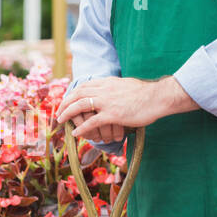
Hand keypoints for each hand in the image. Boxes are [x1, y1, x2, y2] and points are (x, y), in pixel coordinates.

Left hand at [57, 76, 181, 142]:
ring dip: (68, 113)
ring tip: (61, 121)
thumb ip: (115, 88)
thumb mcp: (126, 86)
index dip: (72, 93)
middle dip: (65, 103)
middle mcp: (104, 89)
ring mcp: (107, 102)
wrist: (158, 97)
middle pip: (78, 94)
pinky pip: (92, 121)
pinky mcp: (113, 114)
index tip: (66, 100)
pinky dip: (82, 128)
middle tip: (58, 112)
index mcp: (107, 82)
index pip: (84, 85)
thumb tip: (112, 91)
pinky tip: (76, 133)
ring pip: (80, 105)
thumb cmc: (146, 94)